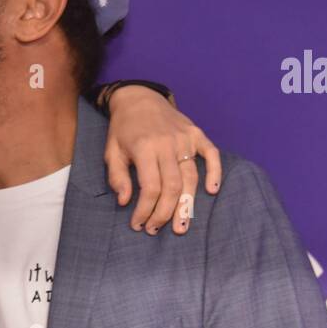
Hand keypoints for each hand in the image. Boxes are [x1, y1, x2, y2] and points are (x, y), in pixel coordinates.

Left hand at [104, 84, 221, 234]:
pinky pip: (211, 154)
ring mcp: (184, 138)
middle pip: (172, 186)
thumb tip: (124, 202)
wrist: (139, 98)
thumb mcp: (111, 152)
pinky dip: (214, 172)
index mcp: (144, 148)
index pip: (149, 187)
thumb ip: (117, 177)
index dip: (145, 210)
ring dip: (187, 203)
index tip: (139, 224)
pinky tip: (212, 191)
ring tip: (182, 225)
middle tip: (158, 229)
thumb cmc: (123, 129)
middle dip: (165, 213)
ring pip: (191, 176)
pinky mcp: (196, 133)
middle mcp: (167, 144)